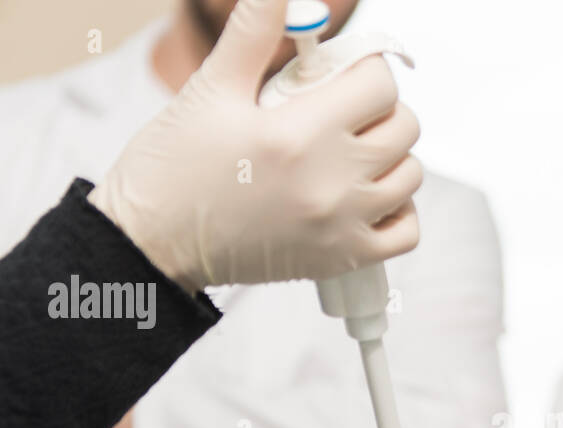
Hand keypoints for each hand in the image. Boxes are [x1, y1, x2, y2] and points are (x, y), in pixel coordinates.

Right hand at [88, 0, 421, 291]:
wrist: (153, 243)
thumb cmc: (173, 169)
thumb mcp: (210, 89)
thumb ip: (253, 33)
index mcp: (299, 133)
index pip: (378, 84)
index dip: (365, 70)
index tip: (343, 75)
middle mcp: (329, 182)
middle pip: (403, 128)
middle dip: (379, 110)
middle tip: (343, 112)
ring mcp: (341, 225)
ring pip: (410, 177)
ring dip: (391, 159)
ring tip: (351, 153)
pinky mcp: (342, 259)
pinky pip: (405, 233)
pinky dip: (397, 211)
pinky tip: (367, 197)